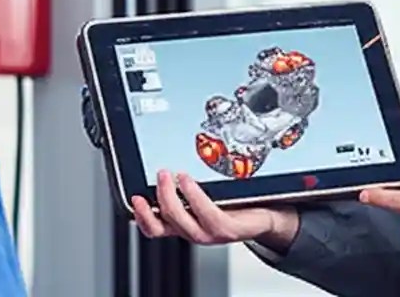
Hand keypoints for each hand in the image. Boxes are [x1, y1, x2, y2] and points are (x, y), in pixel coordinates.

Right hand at [132, 170, 298, 251]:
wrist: (265, 216)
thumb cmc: (235, 204)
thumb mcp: (205, 196)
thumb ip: (186, 190)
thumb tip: (168, 167)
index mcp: (185, 224)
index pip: (155, 228)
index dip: (141, 216)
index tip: (135, 197)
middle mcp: (194, 231)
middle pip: (165, 222)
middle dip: (158, 197)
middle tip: (159, 175)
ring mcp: (209, 233)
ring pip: (181, 220)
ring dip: (172, 196)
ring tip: (172, 175)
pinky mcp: (225, 229)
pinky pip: (205, 212)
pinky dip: (193, 195)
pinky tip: (188, 180)